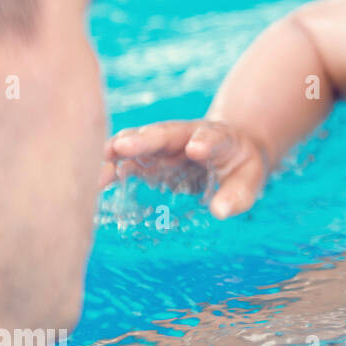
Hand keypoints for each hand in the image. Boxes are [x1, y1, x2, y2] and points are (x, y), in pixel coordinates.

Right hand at [102, 120, 269, 218]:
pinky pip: (127, 159)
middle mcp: (186, 136)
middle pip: (166, 133)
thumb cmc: (241, 167)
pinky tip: (95, 179)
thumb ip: (238, 194)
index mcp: (218, 138)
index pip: (212, 137)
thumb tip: (220, 211)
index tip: (196, 149)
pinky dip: (111, 166)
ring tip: (101, 159)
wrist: (231, 150)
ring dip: (120, 149)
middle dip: (145, 139)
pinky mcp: (149, 158)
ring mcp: (165, 145)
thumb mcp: (250, 180)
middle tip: (124, 146)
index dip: (204, 141)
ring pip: (141, 142)